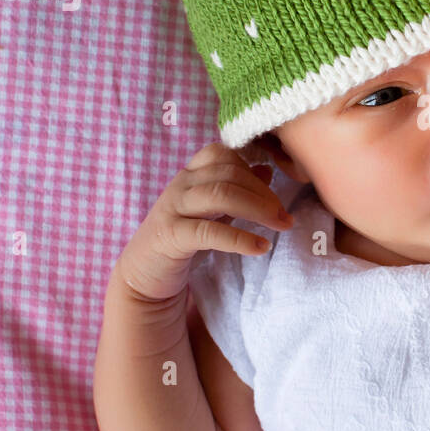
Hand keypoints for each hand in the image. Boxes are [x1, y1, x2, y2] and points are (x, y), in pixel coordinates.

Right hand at [115, 142, 292, 303]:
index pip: (222, 154)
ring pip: (220, 194)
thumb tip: (266, 171)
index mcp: (190, 175)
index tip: (273, 193)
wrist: (144, 276)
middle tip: (285, 216)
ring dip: (257, 209)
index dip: (252, 168)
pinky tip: (260, 247)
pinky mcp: (169, 236)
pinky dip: (240, 238)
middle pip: (228, 173)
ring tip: (279, 226)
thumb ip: (234, 190)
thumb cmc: (181, 239)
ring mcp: (172, 209)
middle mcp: (180, 186)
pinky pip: (209, 231)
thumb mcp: (211, 211)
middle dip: (264, 193)